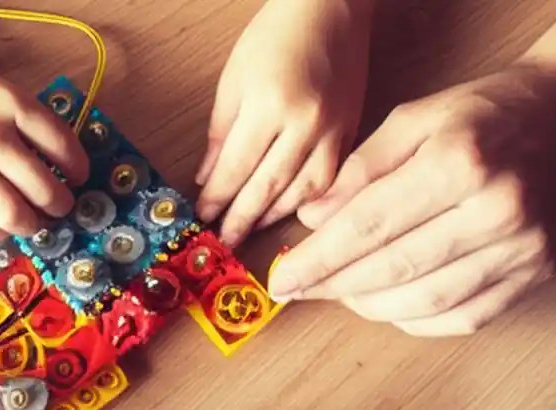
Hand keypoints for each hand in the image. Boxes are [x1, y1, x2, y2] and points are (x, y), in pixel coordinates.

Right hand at [0, 59, 88, 240]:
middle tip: (60, 205)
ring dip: (33, 225)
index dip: (79, 167)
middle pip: (45, 188)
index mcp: (10, 104)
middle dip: (61, 204)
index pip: (62, 144)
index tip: (80, 177)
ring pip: (16, 215)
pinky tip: (0, 224)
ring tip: (34, 221)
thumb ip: (24, 120)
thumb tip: (60, 162)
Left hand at [195, 0, 370, 246]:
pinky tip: (290, 211)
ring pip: (304, 192)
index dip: (218, 198)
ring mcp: (334, 130)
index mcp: (269, 105)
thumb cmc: (277, 36)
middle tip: (225, 241)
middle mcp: (305, 123)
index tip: (203, 217)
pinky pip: (331, 179)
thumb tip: (207, 178)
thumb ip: (221, 132)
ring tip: (252, 229)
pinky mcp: (352, 132)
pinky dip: (309, 201)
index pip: (237, 168)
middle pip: (269, 187)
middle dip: (242, 219)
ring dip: (274, 216)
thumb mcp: (233, 79)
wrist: (332, 8)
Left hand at [273, 62, 555, 335]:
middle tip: (298, 291)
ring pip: (428, 301)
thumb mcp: (416, 118)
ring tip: (341, 293)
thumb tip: (312, 221)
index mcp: (460, 162)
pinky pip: (467, 317)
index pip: (368, 226)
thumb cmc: (489, 112)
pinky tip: (390, 306)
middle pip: (395, 268)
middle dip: (335, 285)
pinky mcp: (539, 274)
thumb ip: (360, 170)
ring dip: (372, 306)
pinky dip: (419, 320)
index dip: (318, 259)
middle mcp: (497, 209)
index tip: (281, 279)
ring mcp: (524, 248)